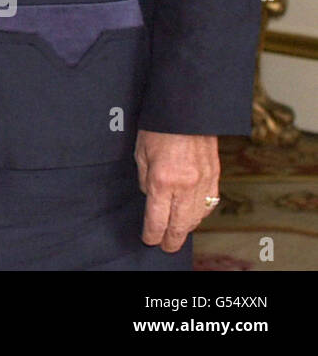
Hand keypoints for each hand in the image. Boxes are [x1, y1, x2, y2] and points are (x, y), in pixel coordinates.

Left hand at [135, 129, 220, 251]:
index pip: (157, 219)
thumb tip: (151, 198)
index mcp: (162, 180)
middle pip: (179, 225)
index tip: (148, 240)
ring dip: (186, 228)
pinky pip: (209, 204)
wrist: (188, 109)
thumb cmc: (159, 127)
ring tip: (177, 233)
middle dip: (171, 240)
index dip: (152, 234)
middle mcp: (185, 186)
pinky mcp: (215, 177)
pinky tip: (193, 215)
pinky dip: (200, 214)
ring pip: (197, 218)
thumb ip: (145, 179)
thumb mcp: (141, 152)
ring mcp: (204, 183)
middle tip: (165, 246)